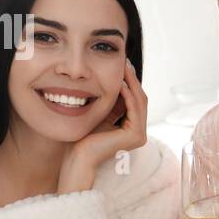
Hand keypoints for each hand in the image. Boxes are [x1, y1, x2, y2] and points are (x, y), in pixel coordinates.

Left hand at [58, 58, 148, 192]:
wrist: (78, 156)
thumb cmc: (84, 137)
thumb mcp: (101, 113)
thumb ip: (113, 101)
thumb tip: (118, 79)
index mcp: (132, 128)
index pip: (134, 100)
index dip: (130, 82)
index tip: (122, 66)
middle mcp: (139, 132)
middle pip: (140, 99)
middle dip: (133, 79)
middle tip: (125, 62)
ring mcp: (140, 135)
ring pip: (139, 101)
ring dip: (132, 83)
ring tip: (124, 68)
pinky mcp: (136, 135)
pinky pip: (134, 109)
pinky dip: (128, 94)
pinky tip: (120, 83)